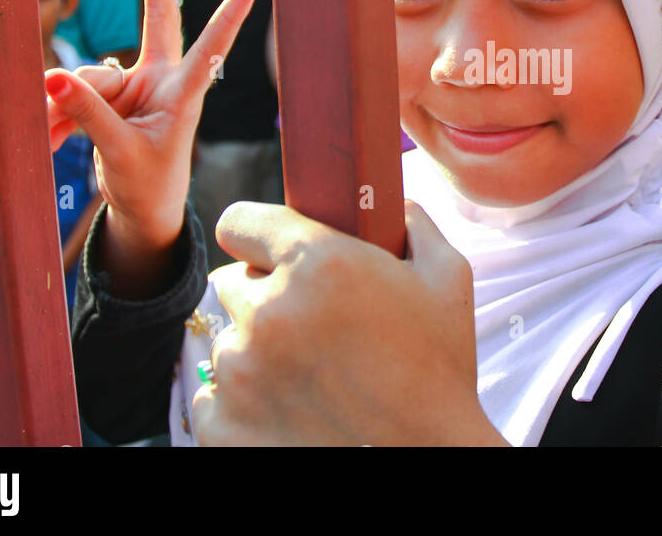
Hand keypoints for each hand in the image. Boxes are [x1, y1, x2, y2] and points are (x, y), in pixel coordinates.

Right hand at [43, 0, 257, 280]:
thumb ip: (89, 115)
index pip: (209, 50)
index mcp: (182, 95)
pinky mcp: (107, 94)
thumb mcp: (120, 154)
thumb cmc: (148, 184)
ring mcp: (133, 83)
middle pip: (157, 16)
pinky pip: (72, 91)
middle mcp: (160, 79)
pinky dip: (57, 114)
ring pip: (89, 74)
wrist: (141, 209)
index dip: (227, 18)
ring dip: (63, 107)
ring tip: (52, 141)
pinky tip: (50, 139)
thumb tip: (54, 76)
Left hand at [191, 200, 505, 446]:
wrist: (428, 459)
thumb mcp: (448, 278)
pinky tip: (291, 409)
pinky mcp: (222, 425)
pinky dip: (243, 403)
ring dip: (259, 352)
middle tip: (314, 326)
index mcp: (316, 263)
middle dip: (267, 296)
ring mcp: (239, 372)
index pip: (239, 221)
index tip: (272, 252)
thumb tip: (391, 203)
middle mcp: (267, 311)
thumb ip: (414, 222)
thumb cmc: (440, 372)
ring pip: (228, 341)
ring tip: (312, 377)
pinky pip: (213, 397)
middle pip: (234, 283)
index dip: (259, 234)